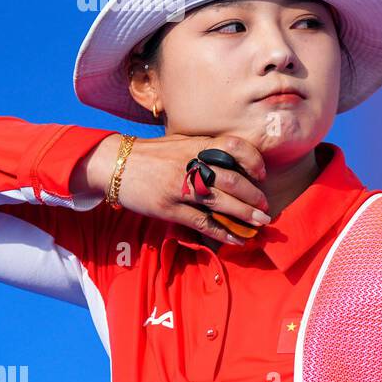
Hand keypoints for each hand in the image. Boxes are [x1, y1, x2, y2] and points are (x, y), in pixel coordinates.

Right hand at [85, 133, 270, 245]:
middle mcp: (191, 164)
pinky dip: (222, 231)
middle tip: (266, 208)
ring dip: (244, 215)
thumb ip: (206, 150)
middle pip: (232, 180)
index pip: (234, 146)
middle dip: (253, 196)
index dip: (253, 160)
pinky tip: (236, 238)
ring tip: (260, 223)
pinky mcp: (169, 208)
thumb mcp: (180, 143)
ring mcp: (179, 187)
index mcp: (196, 145)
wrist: (115, 163)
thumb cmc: (152, 154)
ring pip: (220, 203)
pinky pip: (202, 222)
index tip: (262, 174)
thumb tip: (237, 164)